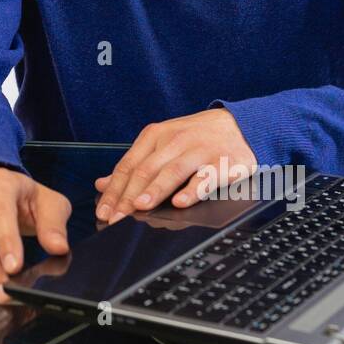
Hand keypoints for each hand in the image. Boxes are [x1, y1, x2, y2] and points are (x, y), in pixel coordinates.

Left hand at [95, 108, 256, 221]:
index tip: (103, 211)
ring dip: (155, 190)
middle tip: (115, 217)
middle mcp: (175, 140)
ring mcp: (199, 150)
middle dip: (128, 196)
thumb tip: (102, 184)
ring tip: (140, 207)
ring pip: (172, 171)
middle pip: (146, 170)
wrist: (241, 125)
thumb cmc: (196, 138)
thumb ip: (134, 165)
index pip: (128, 165)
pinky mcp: (223, 161)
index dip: (114, 190)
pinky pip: (206, 177)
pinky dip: (192, 190)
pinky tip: (181, 202)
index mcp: (155, 135)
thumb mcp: (162, 144)